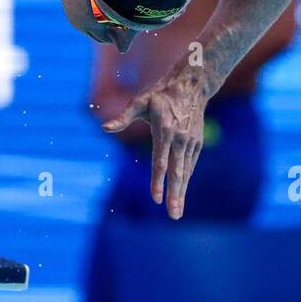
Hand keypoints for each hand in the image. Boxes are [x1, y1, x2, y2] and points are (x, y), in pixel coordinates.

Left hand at [103, 69, 210, 218]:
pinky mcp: (197, 143)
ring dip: (181, 193)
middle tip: (174, 215)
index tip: (155, 199)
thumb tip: (104, 128)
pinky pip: (189, 166)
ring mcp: (190, 142)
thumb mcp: (139, 102)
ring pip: (185, 172)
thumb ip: (123, 117)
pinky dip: (185, 180)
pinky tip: (180, 193)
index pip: (160, 162)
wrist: (191, 86)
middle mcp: (180, 139)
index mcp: (164, 130)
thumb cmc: (160, 94)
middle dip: (175, 195)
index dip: (157, 182)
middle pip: (177, 172)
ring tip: (176, 212)